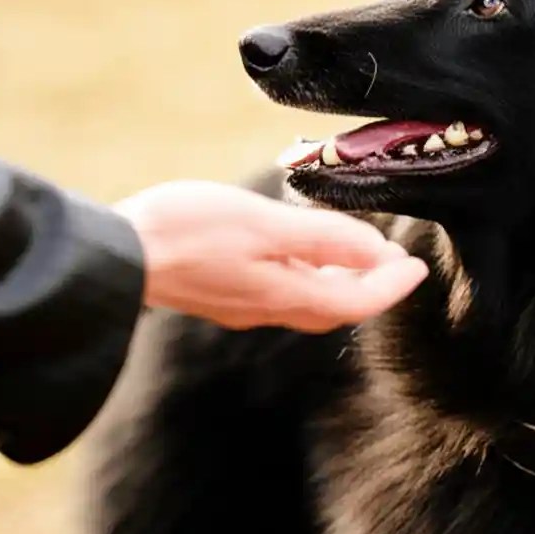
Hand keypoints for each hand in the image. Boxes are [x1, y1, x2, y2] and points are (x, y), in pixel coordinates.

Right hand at [115, 180, 428, 332]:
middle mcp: (267, 309)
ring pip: (308, 301)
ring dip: (340, 283)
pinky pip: (281, 292)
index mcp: (284, 294)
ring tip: (360, 256)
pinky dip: (308, 276)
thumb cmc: (187, 232)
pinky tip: (299, 254)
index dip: (392, 286)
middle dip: (372, 288)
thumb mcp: (263, 224)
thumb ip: (321, 239)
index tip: (418, 268)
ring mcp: (242, 304)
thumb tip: (375, 252)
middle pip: (335, 307)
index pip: (357, 302)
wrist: (116, 253)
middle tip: (398, 261)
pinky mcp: (221, 293)